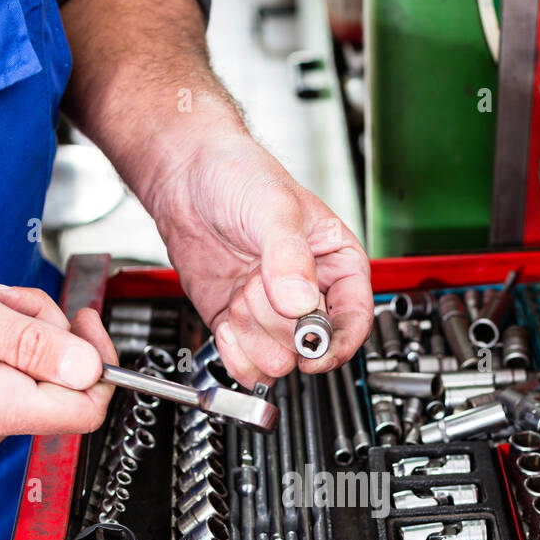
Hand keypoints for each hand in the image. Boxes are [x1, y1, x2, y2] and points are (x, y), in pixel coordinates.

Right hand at [0, 251, 115, 455]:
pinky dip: (0, 336)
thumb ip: (31, 342)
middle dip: (45, 329)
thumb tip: (91, 369)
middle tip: (2, 298)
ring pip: (36, 371)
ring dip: (19, 326)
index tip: (85, 319)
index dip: (98, 362)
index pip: (85, 410)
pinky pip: (8, 371)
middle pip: (61, 383)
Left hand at [151, 123, 372, 387]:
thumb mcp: (273, 207)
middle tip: (257, 284)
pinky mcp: (239, 325)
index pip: (354, 320)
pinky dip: (233, 352)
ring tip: (240, 291)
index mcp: (336, 265)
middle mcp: (307, 295)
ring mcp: (271, 313)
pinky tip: (226, 319)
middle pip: (307, 345)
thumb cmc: (239, 174)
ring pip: (275, 359)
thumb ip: (289, 256)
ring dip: (251, 332)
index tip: (312, 352)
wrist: (185, 175)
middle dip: (277, 323)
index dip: (335, 343)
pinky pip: (245, 364)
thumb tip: (300, 302)